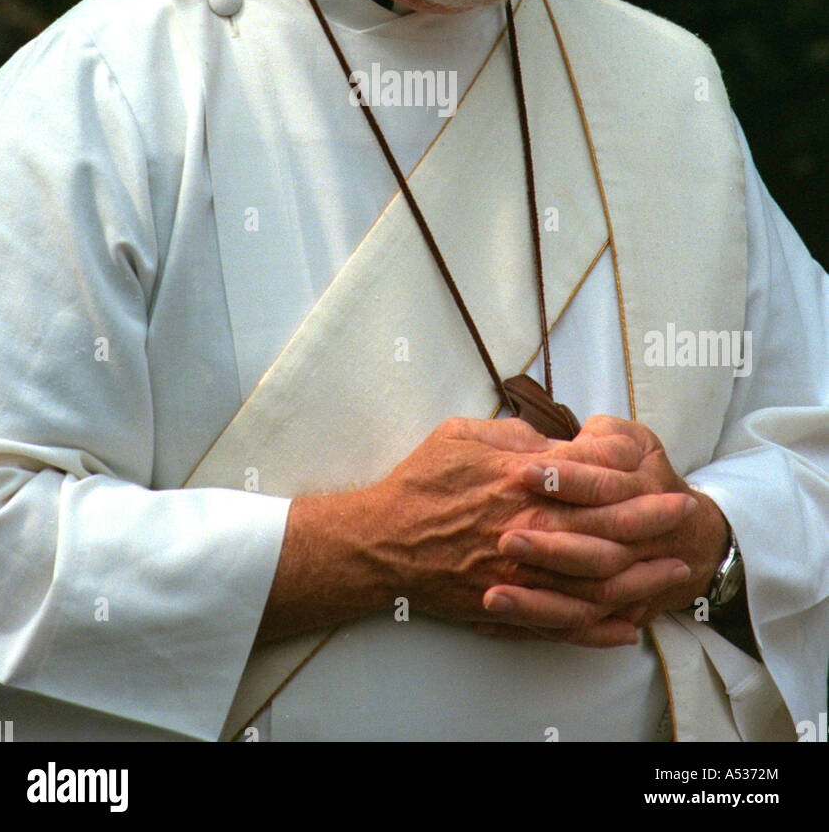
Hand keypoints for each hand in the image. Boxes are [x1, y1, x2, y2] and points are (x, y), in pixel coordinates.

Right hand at [365, 415, 698, 644]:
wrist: (379, 543)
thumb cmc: (418, 483)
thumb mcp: (461, 434)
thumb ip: (513, 434)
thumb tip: (552, 440)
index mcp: (520, 481)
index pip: (591, 474)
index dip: (628, 471)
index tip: (654, 466)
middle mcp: (529, 529)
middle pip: (606, 526)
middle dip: (651, 519)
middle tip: (684, 512)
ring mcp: (522, 574)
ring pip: (595, 581)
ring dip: (640, 576)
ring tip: (674, 571)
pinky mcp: (508, 607)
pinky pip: (563, 624)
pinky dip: (598, 628)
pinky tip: (626, 626)